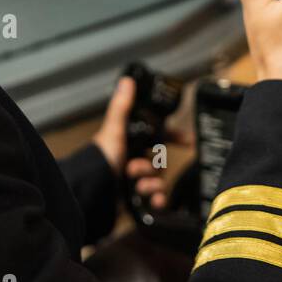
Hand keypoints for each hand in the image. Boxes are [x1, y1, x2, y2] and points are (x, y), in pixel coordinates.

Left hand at [92, 76, 188, 210]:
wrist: (92, 191)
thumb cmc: (101, 159)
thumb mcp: (114, 129)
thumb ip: (122, 106)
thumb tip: (127, 80)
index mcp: (130, 142)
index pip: (159, 137)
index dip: (175, 138)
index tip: (188, 141)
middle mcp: (134, 159)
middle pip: (160, 162)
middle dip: (153, 166)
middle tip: (136, 168)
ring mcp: (136, 180)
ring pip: (159, 179)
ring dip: (151, 182)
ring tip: (137, 184)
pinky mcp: (137, 198)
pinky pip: (157, 197)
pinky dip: (158, 199)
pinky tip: (155, 201)